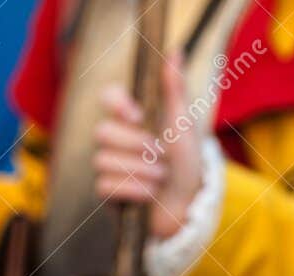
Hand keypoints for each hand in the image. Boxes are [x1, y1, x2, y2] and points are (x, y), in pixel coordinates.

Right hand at [92, 53, 201, 240]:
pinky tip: (151, 193)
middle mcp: (116, 140)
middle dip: (136, 146)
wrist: (192, 205)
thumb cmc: (188, 164)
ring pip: (103, 161)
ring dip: (140, 170)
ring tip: (162, 176)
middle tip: (161, 155)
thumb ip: (175, 90)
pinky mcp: (108, 193)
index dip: (116, 104)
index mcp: (133, 119)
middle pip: (102, 132)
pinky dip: (134, 190)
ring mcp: (109, 166)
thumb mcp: (184, 127)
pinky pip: (105, 186)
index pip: (108, 97)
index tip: (138, 115)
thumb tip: (174, 52)